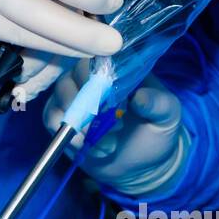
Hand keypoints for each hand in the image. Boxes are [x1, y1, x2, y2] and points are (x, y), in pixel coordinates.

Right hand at [44, 62, 187, 194]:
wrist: (140, 165)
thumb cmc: (155, 132)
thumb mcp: (167, 117)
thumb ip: (159, 104)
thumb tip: (141, 97)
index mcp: (121, 65)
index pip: (105, 53)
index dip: (105, 74)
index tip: (115, 100)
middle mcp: (94, 73)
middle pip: (78, 70)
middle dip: (91, 98)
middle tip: (112, 124)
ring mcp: (75, 93)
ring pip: (62, 92)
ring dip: (80, 118)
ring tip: (101, 139)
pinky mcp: (61, 115)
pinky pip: (51, 116)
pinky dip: (66, 132)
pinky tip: (85, 145)